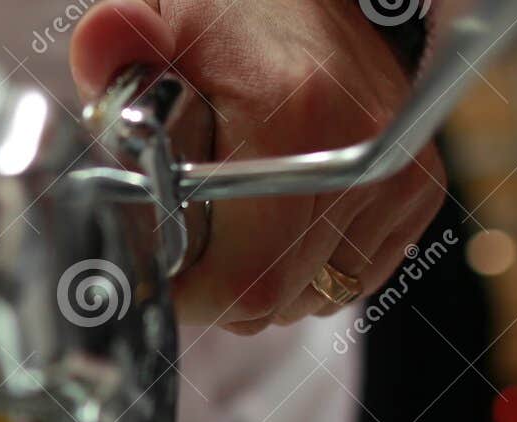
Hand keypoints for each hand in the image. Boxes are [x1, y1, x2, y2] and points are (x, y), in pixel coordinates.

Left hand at [72, 0, 445, 333]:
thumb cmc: (233, 18)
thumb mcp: (162, 26)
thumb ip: (119, 50)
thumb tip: (100, 45)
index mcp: (292, 117)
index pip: (242, 279)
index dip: (187, 289)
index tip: (155, 262)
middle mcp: (361, 156)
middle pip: (271, 298)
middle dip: (214, 284)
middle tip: (187, 229)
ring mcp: (397, 180)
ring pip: (306, 298)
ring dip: (259, 278)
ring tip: (236, 213)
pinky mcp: (416, 193)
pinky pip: (345, 279)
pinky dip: (303, 267)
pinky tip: (279, 216)